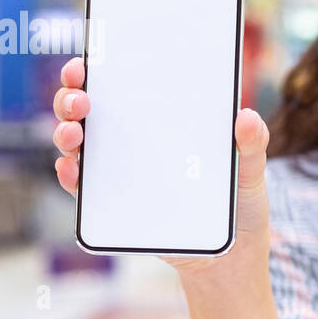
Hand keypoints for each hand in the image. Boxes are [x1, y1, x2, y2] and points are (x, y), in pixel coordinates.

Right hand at [51, 56, 272, 277]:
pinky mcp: (114, 207)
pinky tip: (70, 169)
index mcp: (164, 123)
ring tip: (73, 132)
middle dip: (74, 96)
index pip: (126, 87)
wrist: (229, 260)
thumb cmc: (238, 209)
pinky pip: (83, 190)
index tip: (91, 58)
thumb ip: (251, 147)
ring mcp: (121, 174)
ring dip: (66, 133)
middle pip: (92, 110)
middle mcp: (135, 143)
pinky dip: (70, 178)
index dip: (101, 68)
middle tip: (80, 96)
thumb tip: (247, 117)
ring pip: (79, 145)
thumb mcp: (250, 175)